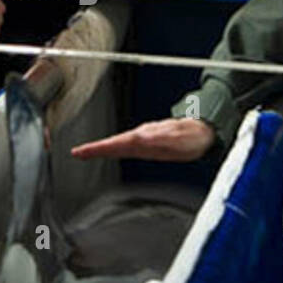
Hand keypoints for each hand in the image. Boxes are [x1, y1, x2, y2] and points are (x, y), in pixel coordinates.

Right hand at [70, 117, 215, 161]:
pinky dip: (116, 146)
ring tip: (88, 152)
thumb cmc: (192, 139)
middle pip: (114, 142)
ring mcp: (146, 135)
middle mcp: (142, 135)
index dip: (97, 148)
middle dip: (94, 148)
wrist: (205, 129)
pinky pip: (128, 142)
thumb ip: (155, 141)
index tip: (80, 152)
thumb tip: (137, 139)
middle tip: (77, 153)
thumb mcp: (175, 142)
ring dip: (103, 147)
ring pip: (120, 141)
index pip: (116, 144)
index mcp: (145, 137)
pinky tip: (114, 149)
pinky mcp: (150, 138)